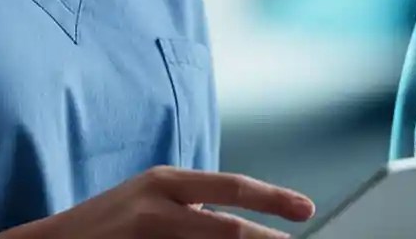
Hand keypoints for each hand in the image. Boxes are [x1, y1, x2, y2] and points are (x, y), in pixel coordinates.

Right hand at [23, 164, 316, 237]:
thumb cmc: (108, 225)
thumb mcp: (150, 199)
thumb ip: (193, 207)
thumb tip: (245, 224)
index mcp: (166, 182)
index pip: (233, 186)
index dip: (275, 198)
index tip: (307, 210)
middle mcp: (158, 207)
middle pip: (230, 230)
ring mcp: (148, 237)